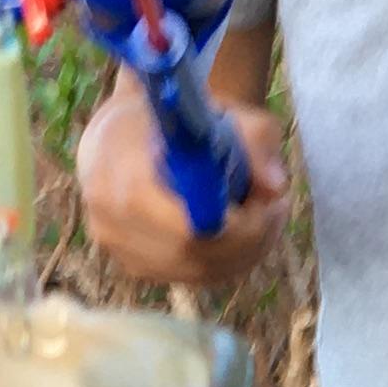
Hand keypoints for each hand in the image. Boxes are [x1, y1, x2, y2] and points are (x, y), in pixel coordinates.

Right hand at [78, 72, 291, 290]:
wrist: (118, 134)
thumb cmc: (174, 118)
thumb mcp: (220, 111)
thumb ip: (254, 139)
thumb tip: (275, 187)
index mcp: (122, 178)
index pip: (187, 228)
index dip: (238, 225)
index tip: (267, 201)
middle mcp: (112, 222)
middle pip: (197, 255)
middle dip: (250, 237)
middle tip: (275, 207)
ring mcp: (121, 251)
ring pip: (201, 270)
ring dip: (245, 249)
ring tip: (262, 212)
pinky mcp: (137, 267)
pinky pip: (195, 275)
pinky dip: (229, 258)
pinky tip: (244, 229)